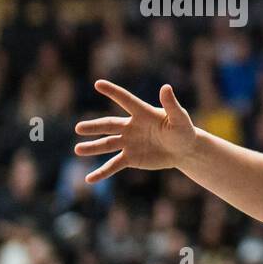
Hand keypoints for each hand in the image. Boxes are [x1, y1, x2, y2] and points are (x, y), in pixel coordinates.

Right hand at [75, 80, 197, 182]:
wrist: (184, 150)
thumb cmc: (183, 131)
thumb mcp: (179, 118)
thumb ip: (171, 105)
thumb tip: (166, 87)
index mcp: (142, 113)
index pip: (125, 100)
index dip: (113, 92)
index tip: (98, 84)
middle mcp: (130, 126)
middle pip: (109, 125)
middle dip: (94, 127)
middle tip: (79, 128)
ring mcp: (129, 142)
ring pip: (107, 144)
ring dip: (93, 148)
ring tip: (78, 150)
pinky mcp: (131, 158)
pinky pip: (113, 165)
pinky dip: (102, 172)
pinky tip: (90, 179)